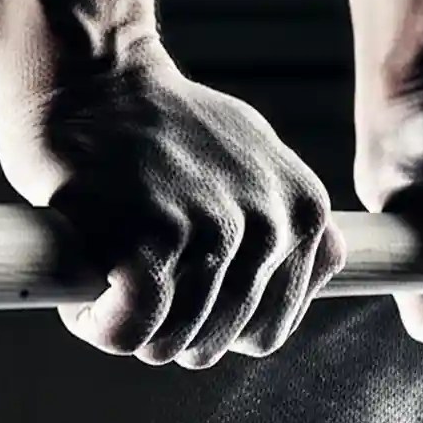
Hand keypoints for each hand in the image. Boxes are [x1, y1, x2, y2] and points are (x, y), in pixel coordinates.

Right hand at [0, 49, 345, 368]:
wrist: (91, 76)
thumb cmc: (160, 127)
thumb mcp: (254, 156)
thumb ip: (291, 216)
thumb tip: (336, 263)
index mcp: (305, 212)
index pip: (268, 329)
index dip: (211, 324)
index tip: (175, 281)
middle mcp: (272, 225)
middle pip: (216, 344)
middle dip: (165, 326)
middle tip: (129, 267)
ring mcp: (214, 232)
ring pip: (169, 345)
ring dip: (124, 322)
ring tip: (107, 261)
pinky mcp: (152, 239)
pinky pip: (128, 333)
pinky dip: (96, 323)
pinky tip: (87, 279)